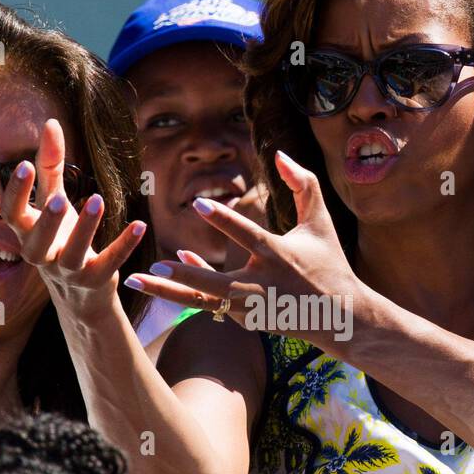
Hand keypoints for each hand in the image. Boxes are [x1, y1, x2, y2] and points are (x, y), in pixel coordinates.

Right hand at [0, 119, 146, 315]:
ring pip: (72, 255)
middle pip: (36, 243)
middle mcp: (43, 255)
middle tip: (60, 198)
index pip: (11, 215)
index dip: (15, 193)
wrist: (82, 293)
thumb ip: (50, 166)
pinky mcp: (95, 281)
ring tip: (98, 199)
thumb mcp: (54, 202)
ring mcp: (68, 272)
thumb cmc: (62, 238)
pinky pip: (109, 263)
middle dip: (47, 221)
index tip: (23, 165)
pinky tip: (140, 224)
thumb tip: (50, 123)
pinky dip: (124, 245)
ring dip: (85, 229)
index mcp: (27, 234)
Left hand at [124, 151, 361, 350]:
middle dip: (186, 276)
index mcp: (279, 256)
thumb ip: (304, 184)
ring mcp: (251, 308)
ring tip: (134, 281)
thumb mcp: (321, 222)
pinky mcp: (245, 320)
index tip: (197, 204)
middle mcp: (261, 286)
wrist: (339, 317)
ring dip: (169, 292)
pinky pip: (210, 303)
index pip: (247, 236)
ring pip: (203, 301)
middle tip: (155, 266)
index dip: (223, 220)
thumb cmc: (330, 264)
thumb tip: (279, 153)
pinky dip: (190, 292)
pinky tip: (167, 276)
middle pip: (216, 284)